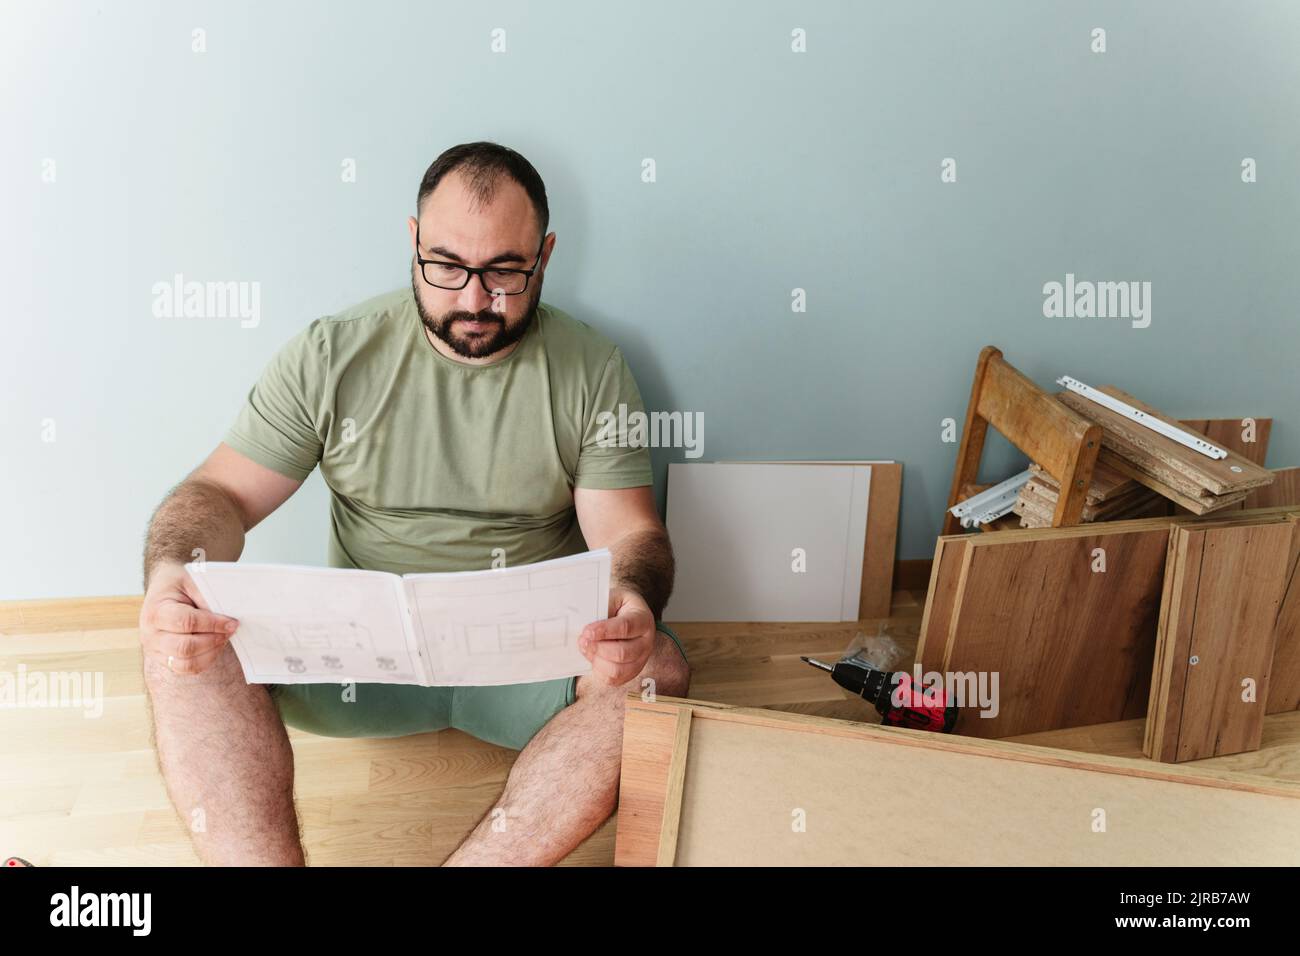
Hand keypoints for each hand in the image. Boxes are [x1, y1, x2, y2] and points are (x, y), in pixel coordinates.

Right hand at [139, 561, 239, 675]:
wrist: (163, 589)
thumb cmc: (179, 584)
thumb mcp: (191, 580)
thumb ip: (206, 597)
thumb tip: (226, 616)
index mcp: (155, 611)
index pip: (186, 623)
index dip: (213, 624)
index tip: (232, 622)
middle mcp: (150, 634)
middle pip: (184, 648)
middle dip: (213, 640)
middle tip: (230, 630)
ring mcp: (154, 650)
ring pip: (186, 663)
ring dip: (211, 652)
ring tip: (223, 637)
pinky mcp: (163, 659)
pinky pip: (186, 668)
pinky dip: (205, 660)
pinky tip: (215, 645)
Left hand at [578, 587, 655, 686]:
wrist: (627, 614)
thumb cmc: (619, 606)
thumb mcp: (613, 598)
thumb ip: (601, 608)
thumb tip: (585, 620)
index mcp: (643, 619)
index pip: (626, 627)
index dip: (605, 631)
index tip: (587, 631)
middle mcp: (646, 642)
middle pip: (623, 653)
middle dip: (598, 649)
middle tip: (582, 641)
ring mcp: (641, 659)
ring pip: (618, 670)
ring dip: (597, 661)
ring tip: (586, 649)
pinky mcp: (631, 672)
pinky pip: (614, 680)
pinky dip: (599, 671)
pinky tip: (593, 658)